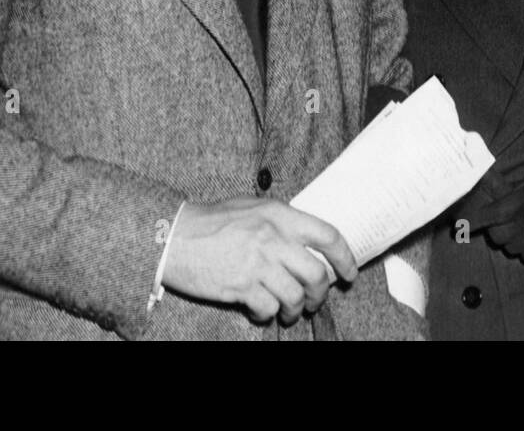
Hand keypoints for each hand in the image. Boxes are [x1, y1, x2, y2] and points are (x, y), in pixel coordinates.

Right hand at [161, 199, 357, 325]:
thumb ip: (280, 222)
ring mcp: (258, 262)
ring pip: (296, 296)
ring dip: (295, 310)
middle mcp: (273, 237)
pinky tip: (259, 311)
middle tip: (314, 301)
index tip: (348, 272)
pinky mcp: (241, 286)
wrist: (174, 236)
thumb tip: (307, 244)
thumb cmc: (212, 221)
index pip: (328, 235)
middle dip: (321, 294)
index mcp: (279, 214)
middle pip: (317, 273)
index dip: (345, 257)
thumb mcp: (252, 208)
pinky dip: (268, 315)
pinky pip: (269, 309)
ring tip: (287, 312)